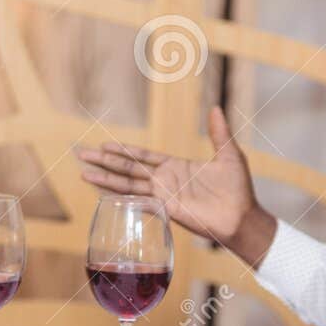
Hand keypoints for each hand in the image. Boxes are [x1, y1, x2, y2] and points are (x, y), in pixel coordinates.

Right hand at [76, 106, 275, 265]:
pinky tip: (103, 193)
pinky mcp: (166, 208)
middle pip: (128, 168)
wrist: (242, 217)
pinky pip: (139, 200)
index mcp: (176, 166)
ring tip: (84, 171)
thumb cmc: (239, 189)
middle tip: (82, 153)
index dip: (124, 150)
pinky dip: (121, 196)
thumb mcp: (229, 155)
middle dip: (105, 160)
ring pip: (127, 184)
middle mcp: (165, 180)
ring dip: (105, 178)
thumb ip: (218, 133)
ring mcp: (163, 195)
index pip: (143, 156)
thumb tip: (215, 107)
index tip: (104, 144)